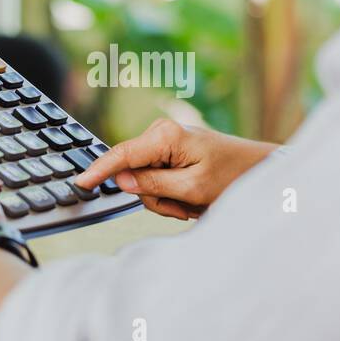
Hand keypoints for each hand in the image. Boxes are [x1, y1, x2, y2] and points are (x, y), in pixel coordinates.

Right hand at [74, 118, 275, 219]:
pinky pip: (155, 181)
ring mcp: (165, 144)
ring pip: (143, 184)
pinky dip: (172, 196)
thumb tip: (120, 180)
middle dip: (156, 197)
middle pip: (132, 176)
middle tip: (186, 206)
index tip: (80, 183)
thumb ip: (153, 184)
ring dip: (167, 200)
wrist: (258, 170)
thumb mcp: (192, 188)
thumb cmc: (232, 176)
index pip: (121, 155)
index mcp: (166, 135)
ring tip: (194, 202)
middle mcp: (161, 134)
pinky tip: (193, 197)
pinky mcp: (169, 154)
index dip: (99, 171)